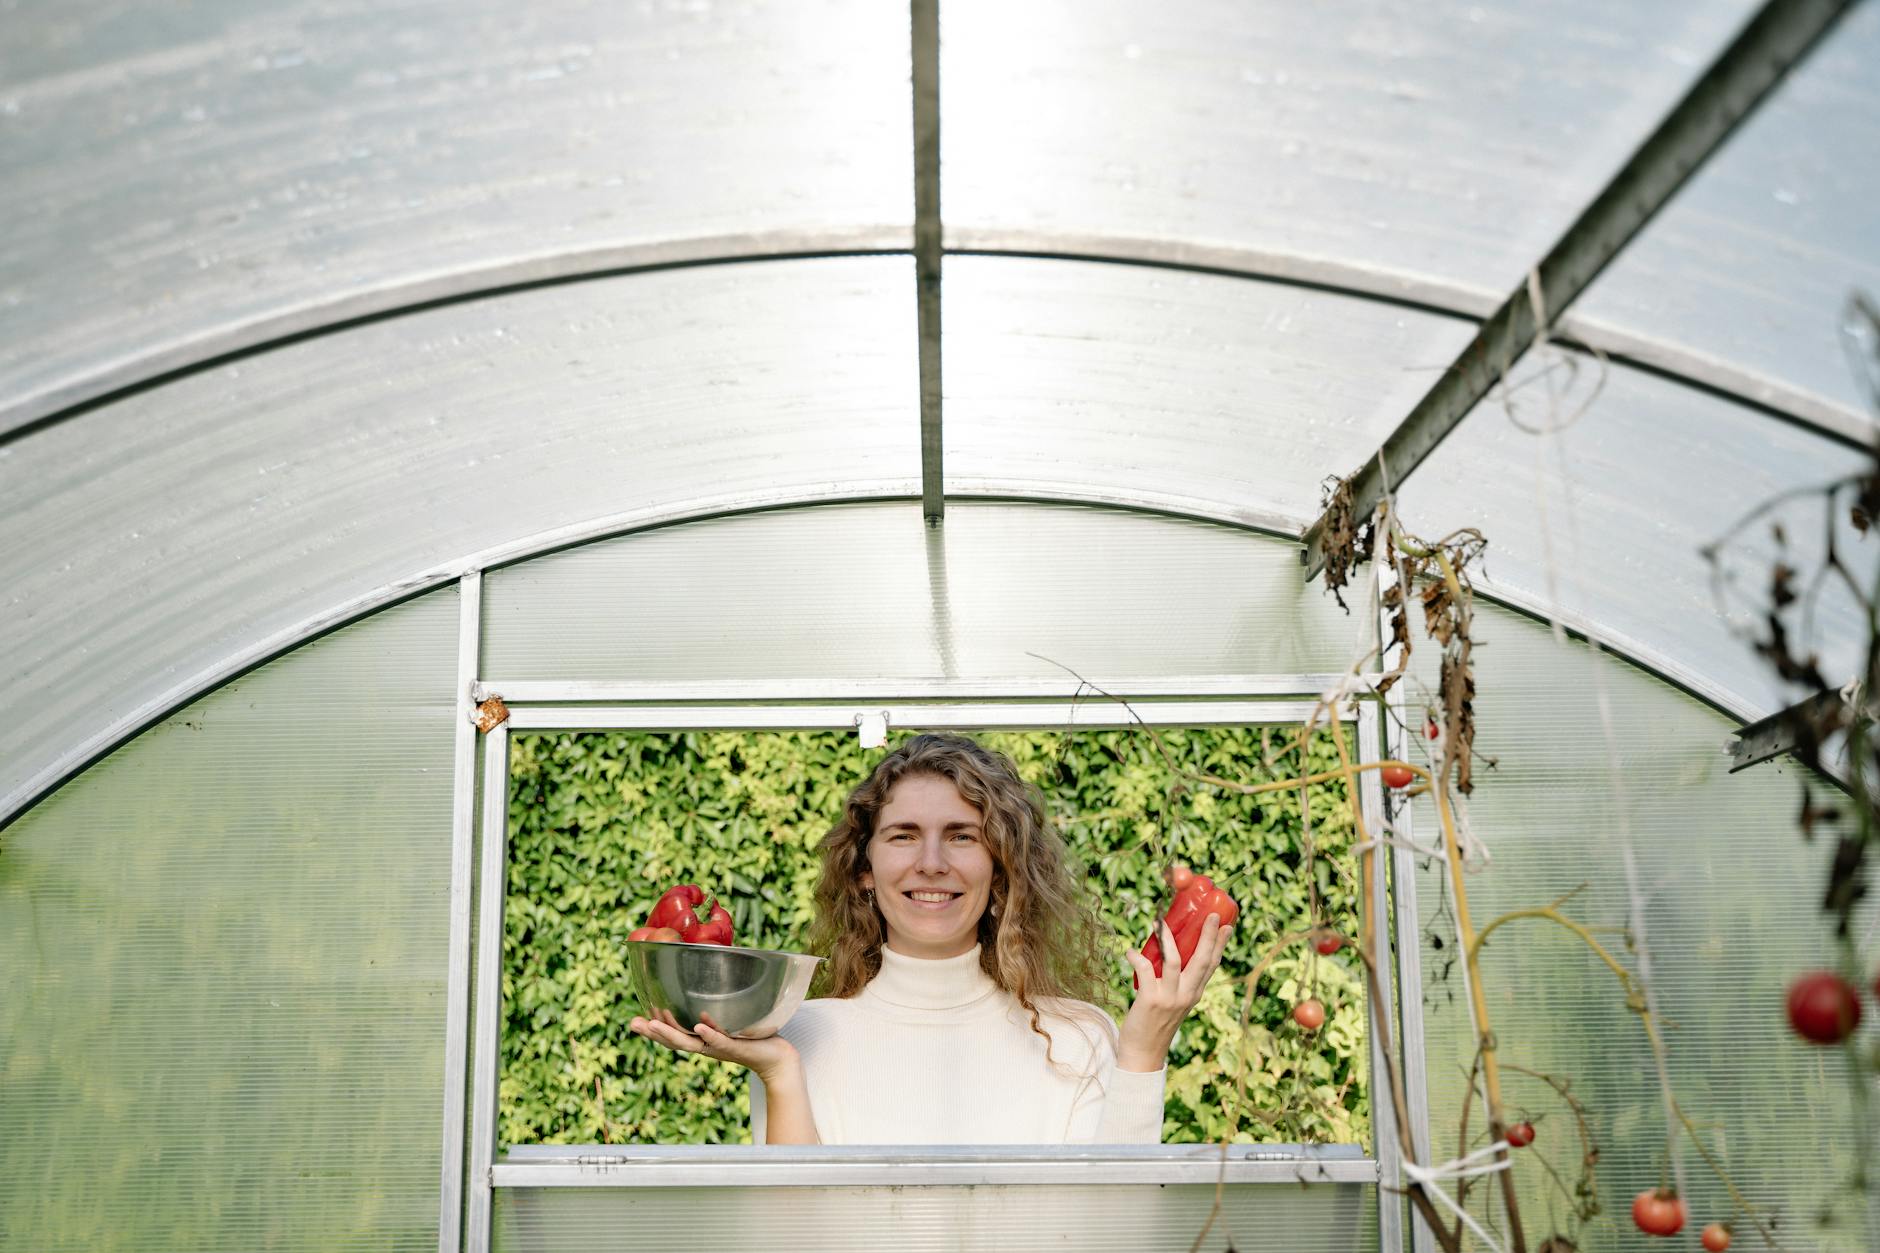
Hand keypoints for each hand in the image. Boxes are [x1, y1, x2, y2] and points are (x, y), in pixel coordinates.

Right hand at [629, 1009, 799, 1084]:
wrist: (777, 1058)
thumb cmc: (753, 1037)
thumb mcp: (731, 1022)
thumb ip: (718, 1009)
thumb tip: (708, 983)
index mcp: (702, 1041)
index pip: (672, 1036)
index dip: (652, 1031)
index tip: (634, 1022)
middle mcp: (707, 1046)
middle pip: (675, 1041)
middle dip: (654, 1033)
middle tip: (634, 1023)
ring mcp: (720, 1048)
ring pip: (692, 1043)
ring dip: (672, 1034)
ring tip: (654, 1023)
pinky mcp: (737, 1046)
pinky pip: (721, 1041)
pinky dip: (709, 1034)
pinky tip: (699, 1025)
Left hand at [1116, 913, 1231, 1071]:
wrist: (1143, 1054)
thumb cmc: (1155, 1024)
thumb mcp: (1175, 1002)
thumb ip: (1176, 982)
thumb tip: (1168, 952)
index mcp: (1194, 993)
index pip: (1212, 965)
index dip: (1219, 944)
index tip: (1226, 925)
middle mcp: (1186, 995)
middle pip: (1201, 960)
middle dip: (1208, 936)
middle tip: (1210, 914)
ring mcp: (1169, 998)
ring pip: (1174, 962)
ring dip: (1167, 938)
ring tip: (1159, 920)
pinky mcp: (1150, 1000)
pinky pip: (1145, 971)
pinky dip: (1136, 958)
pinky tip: (1129, 952)